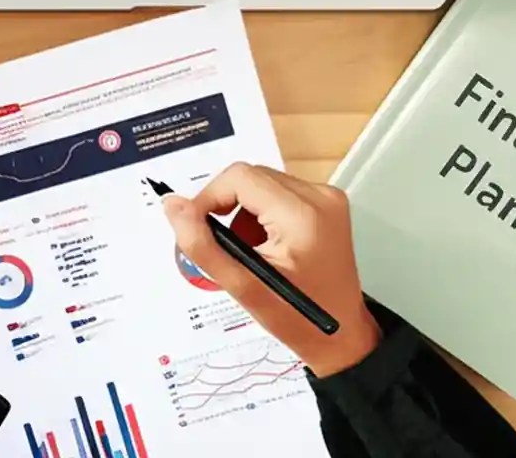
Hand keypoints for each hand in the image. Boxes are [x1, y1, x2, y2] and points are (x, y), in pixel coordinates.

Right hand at [163, 163, 380, 376]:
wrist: (342, 336)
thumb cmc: (297, 319)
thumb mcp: (243, 287)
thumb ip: (203, 245)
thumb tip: (173, 206)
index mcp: (302, 215)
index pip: (240, 178)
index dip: (208, 198)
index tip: (197, 229)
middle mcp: (320, 197)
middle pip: (251, 178)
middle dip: (226, 209)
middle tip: (222, 248)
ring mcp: (327, 199)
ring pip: (262, 184)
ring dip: (243, 214)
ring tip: (250, 254)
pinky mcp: (327, 205)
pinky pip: (278, 194)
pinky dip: (261, 216)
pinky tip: (267, 247)